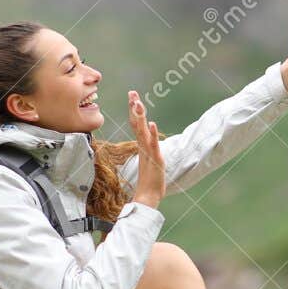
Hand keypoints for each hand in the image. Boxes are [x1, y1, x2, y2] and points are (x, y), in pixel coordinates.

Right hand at [128, 90, 164, 205]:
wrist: (148, 196)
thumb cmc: (149, 180)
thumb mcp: (150, 160)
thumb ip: (148, 150)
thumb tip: (148, 142)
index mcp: (142, 145)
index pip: (136, 123)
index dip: (134, 109)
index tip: (132, 96)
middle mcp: (143, 146)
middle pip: (137, 123)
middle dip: (134, 107)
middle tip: (132, 92)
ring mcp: (148, 152)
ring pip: (143, 131)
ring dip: (140, 117)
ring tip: (138, 103)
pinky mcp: (155, 159)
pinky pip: (153, 144)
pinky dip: (153, 134)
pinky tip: (152, 123)